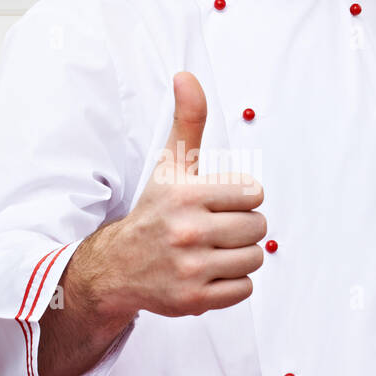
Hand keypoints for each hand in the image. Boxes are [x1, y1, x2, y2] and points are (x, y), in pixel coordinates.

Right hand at [102, 71, 266, 318]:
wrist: (118, 266)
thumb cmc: (154, 210)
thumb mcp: (170, 165)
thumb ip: (188, 121)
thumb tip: (186, 75)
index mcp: (186, 195)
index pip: (253, 193)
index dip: (241, 197)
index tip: (218, 202)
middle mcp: (187, 232)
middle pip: (258, 227)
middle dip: (242, 227)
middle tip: (215, 228)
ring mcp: (190, 269)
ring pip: (254, 258)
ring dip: (240, 255)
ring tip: (213, 250)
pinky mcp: (194, 300)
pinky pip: (244, 289)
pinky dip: (232, 283)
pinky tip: (209, 272)